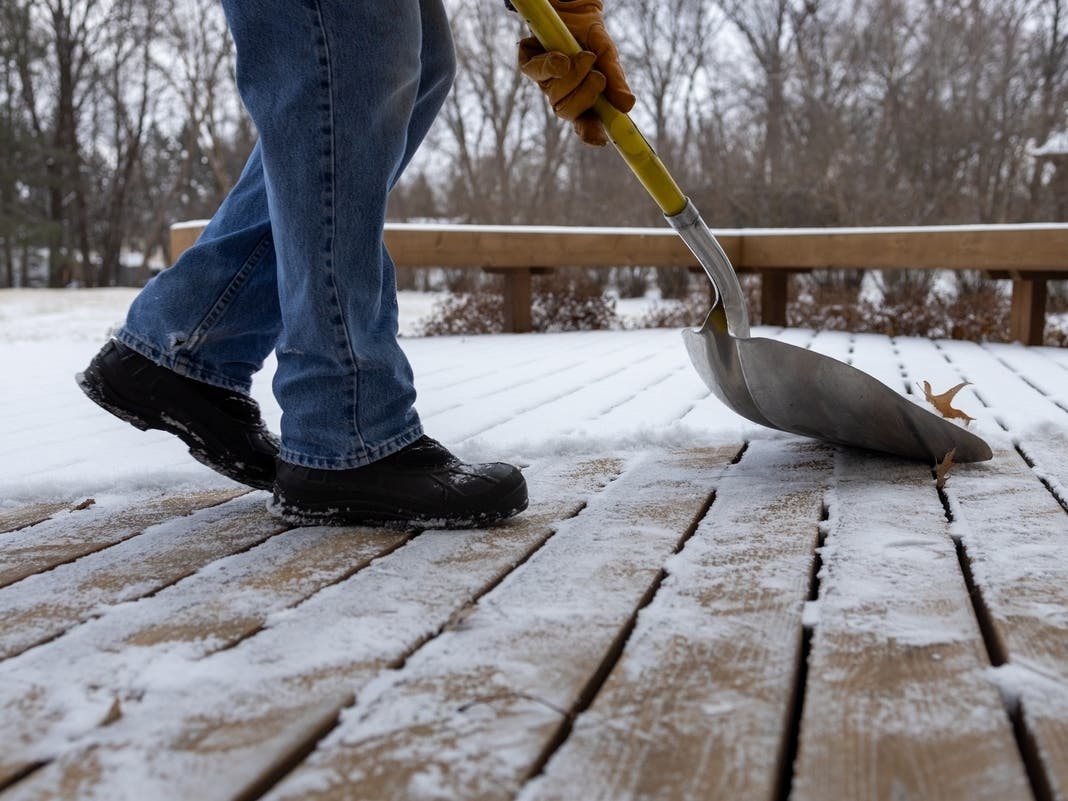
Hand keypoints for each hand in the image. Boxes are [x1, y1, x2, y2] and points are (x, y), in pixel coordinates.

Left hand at [518, 0, 634, 145]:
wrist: (574, 7)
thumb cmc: (591, 35)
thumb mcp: (608, 55)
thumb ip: (616, 79)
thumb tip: (628, 106)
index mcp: (583, 98)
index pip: (585, 124)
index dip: (590, 133)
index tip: (600, 139)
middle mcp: (562, 93)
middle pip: (566, 112)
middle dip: (584, 97)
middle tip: (598, 77)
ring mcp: (544, 80)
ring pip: (552, 95)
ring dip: (572, 77)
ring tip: (586, 56)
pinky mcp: (528, 62)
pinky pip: (533, 72)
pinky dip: (550, 66)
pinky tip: (562, 59)